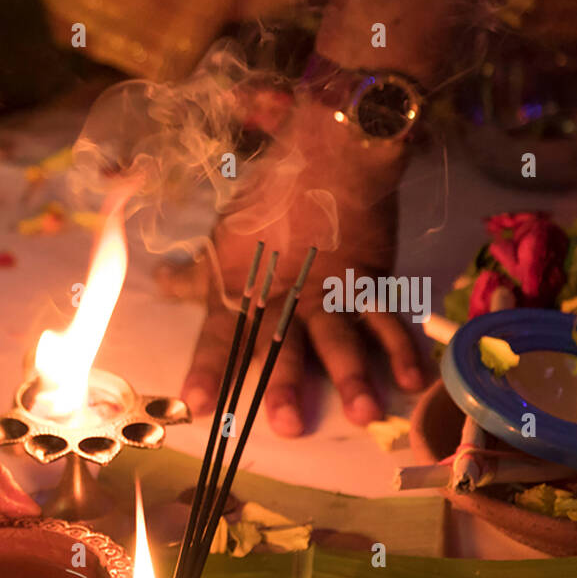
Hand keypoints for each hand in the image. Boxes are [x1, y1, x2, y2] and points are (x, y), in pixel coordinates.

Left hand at [180, 102, 425, 436]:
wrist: (331, 151)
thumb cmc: (269, 196)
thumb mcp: (224, 237)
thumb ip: (197, 274)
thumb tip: (162, 282)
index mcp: (244, 290)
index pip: (219, 337)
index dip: (208, 370)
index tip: (196, 405)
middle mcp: (285, 299)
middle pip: (284, 347)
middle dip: (285, 386)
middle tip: (288, 426)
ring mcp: (331, 293)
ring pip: (341, 339)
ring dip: (353, 376)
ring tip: (362, 413)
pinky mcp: (370, 282)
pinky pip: (388, 319)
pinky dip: (403, 348)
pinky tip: (413, 381)